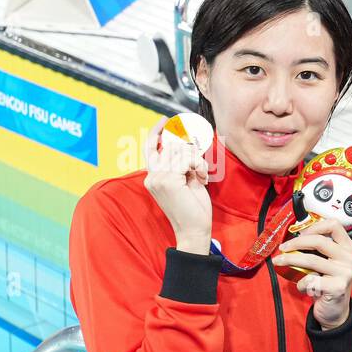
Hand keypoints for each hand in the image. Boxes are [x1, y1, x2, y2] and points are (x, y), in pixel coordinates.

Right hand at [143, 116, 211, 253]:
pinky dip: (199, 165)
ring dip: (196, 159)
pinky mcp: (168, 181)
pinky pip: (186, 159)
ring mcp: (157, 178)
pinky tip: (202, 178)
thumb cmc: (193, 209)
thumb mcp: (187, 181)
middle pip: (170, 146)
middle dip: (190, 151)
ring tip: (201, 174)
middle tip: (200, 165)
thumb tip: (188, 145)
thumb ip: (183, 165)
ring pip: (179, 151)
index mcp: (153, 177)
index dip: (156, 132)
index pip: (150, 148)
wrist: (194, 230)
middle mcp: (152, 176)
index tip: (165, 120)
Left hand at [271, 218, 351, 329]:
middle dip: (296, 243)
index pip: (334, 225)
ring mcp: (346, 273)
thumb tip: (294, 238)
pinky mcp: (338, 287)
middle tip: (283, 248)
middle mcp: (350, 259)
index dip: (314, 227)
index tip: (300, 234)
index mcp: (349, 248)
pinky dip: (301, 283)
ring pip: (311, 259)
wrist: (335, 311)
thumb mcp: (327, 263)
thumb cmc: (327, 284)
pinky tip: (302, 287)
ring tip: (279, 262)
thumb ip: (318, 250)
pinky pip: (310, 279)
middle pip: (319, 241)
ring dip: (290, 260)